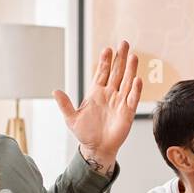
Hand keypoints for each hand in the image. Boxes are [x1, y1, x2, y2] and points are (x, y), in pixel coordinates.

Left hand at [53, 40, 141, 173]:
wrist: (96, 148)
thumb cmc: (84, 133)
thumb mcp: (71, 118)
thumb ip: (65, 104)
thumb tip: (55, 91)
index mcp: (96, 93)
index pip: (102, 73)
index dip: (105, 61)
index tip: (107, 49)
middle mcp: (109, 94)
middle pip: (117, 73)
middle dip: (120, 58)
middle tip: (124, 43)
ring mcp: (119, 102)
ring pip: (126, 82)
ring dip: (130, 69)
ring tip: (133, 56)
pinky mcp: (127, 112)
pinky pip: (132, 99)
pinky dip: (135, 89)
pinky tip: (137, 79)